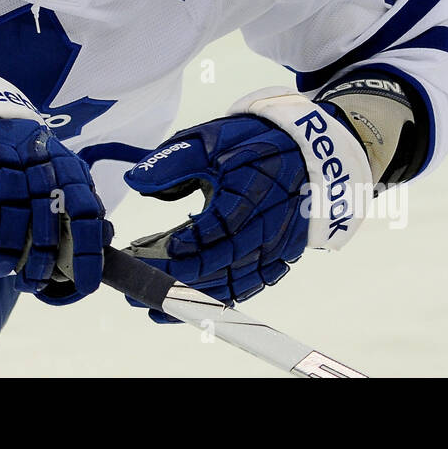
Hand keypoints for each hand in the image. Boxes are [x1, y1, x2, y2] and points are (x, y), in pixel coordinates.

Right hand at [0, 69, 112, 301]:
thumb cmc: (24, 155)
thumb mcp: (56, 170)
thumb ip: (77, 202)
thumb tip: (104, 242)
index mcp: (68, 168)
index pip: (86, 213)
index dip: (87, 252)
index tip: (85, 285)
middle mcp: (42, 166)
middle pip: (46, 228)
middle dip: (39, 265)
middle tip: (31, 285)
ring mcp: (7, 165)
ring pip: (9, 226)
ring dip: (2, 259)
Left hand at [123, 87, 370, 321]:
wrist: (313, 151)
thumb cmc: (258, 142)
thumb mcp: (212, 140)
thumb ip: (173, 161)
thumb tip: (134, 181)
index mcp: (246, 199)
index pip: (204, 237)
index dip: (171, 252)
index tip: (139, 256)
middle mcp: (264, 231)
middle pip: (215, 268)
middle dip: (171, 281)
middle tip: (133, 289)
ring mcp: (275, 249)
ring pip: (232, 286)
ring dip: (193, 300)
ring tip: (155, 308)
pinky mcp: (280, 258)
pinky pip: (250, 288)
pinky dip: (221, 300)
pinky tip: (194, 305)